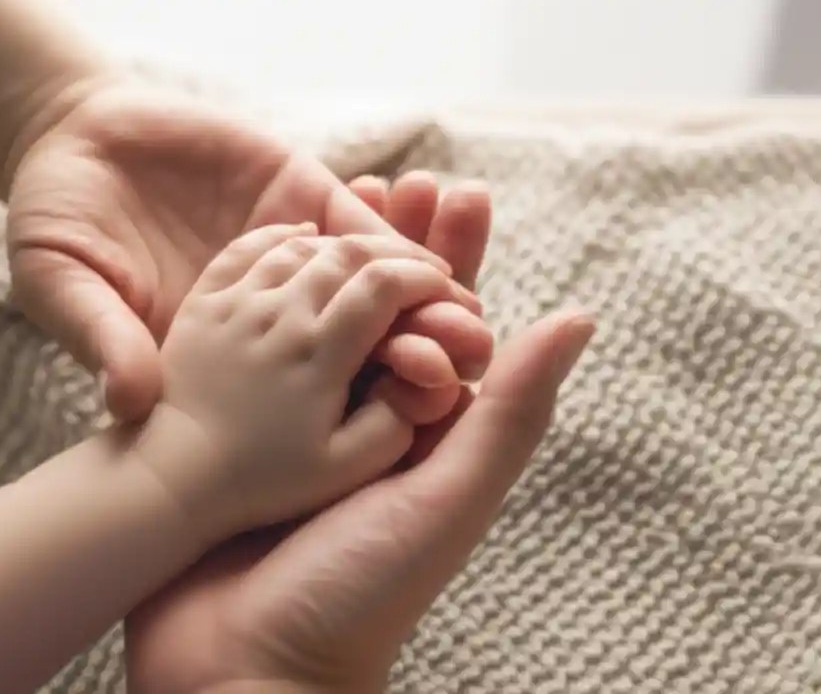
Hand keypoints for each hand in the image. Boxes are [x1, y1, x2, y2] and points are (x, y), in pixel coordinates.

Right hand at [6, 81, 490, 420]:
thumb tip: (127, 399)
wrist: (69, 145)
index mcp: (230, 361)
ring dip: (419, 292)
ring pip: (372, 283)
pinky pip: (354, 220)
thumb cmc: (54, 227)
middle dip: (412, 346)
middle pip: (360, 342)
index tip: (413, 402)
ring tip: (465, 307)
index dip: (359, 396)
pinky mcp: (297, 197)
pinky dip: (387, 228)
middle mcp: (274, 320)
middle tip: (465, 353)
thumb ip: (100, 337)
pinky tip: (428, 240)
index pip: (309, 391)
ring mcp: (293, 259)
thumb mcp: (61, 287)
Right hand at [124, 182, 595, 693]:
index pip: (453, 329)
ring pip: (326, 327)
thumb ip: (511, 411)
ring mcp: (305, 431)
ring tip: (336, 190)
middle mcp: (373, 428)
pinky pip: (260, 356)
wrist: (240, 671)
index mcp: (431, 439)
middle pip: (390, 317)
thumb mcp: (448, 497)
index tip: (459, 190)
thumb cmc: (357, 595)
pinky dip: (266, 299)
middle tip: (406, 176)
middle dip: (398, 245)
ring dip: (333, 259)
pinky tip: (261, 251)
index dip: (457, 259)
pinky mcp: (244, 438)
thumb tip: (580, 314)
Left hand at [141, 223, 481, 534]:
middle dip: (399, 252)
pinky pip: (248, 248)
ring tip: (373, 257)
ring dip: (347, 243)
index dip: (429, 278)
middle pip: (351, 252)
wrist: (169, 478)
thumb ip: (398, 421)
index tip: (449, 289)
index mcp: (321, 352)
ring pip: (304, 244)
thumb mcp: (344, 468)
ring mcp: (238, 303)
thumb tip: (428, 379)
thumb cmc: (260, 484)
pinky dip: (283, 235)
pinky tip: (302, 236)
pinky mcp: (204, 303)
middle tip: (423, 267)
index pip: (388, 285)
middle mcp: (281, 314)